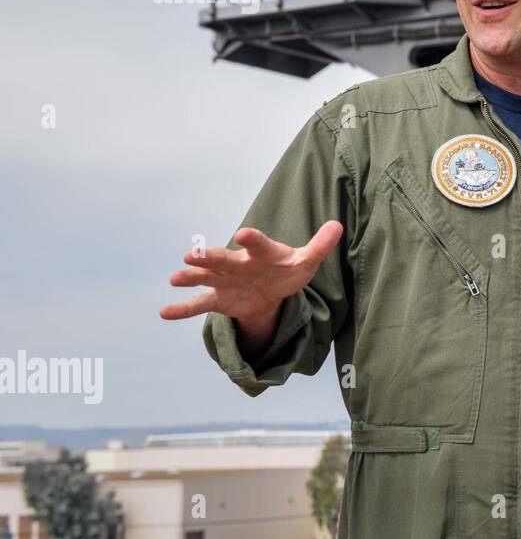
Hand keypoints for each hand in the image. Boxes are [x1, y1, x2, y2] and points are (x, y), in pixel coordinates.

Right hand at [159, 222, 342, 323]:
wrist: (270, 290)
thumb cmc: (287, 270)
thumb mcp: (305, 261)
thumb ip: (319, 246)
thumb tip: (338, 226)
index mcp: (261, 252)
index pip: (257, 244)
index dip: (251, 239)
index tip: (242, 233)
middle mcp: (238, 263)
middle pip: (223, 259)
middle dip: (208, 256)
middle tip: (192, 254)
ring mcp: (225, 281)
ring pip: (206, 278)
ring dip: (191, 277)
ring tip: (175, 278)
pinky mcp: (219, 299)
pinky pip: (199, 304)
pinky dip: (183, 309)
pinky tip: (164, 312)